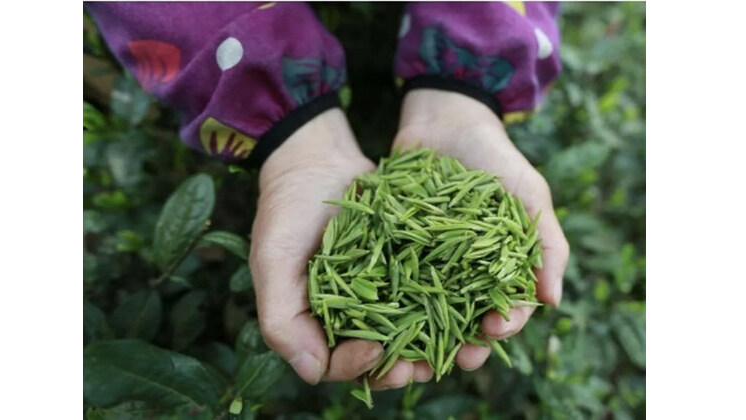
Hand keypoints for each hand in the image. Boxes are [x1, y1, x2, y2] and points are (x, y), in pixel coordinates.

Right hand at [250, 109, 433, 387]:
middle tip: (425, 367)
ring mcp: (384, 292)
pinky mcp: (410, 267)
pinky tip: (471, 306)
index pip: (337, 363)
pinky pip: (433, 293)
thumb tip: (312, 373)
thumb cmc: (287, 210)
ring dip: (436, 345)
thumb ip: (282, 318)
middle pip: (381, 357)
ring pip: (413, 332)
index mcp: (317, 322)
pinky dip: (452, 304)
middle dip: (404, 366)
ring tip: (458, 348)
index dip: (356, 366)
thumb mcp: (273, 260)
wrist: (318, 159)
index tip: (374, 351)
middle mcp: (353, 314)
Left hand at [392, 89, 569, 373]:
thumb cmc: (494, 156)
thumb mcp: (528, 193)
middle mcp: (464, 272)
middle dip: (464, 345)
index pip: (508, 307)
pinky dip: (386, 305)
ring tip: (418, 354)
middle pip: (465, 321)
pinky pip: (389, 283)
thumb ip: (547, 244)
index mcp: (500, 266)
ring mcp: (427, 263)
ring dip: (423, 338)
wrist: (443, 118)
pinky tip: (378, 321)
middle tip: (457, 359)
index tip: (494, 328)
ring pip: (425, 313)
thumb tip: (554, 302)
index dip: (505, 324)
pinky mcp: (393, 250)